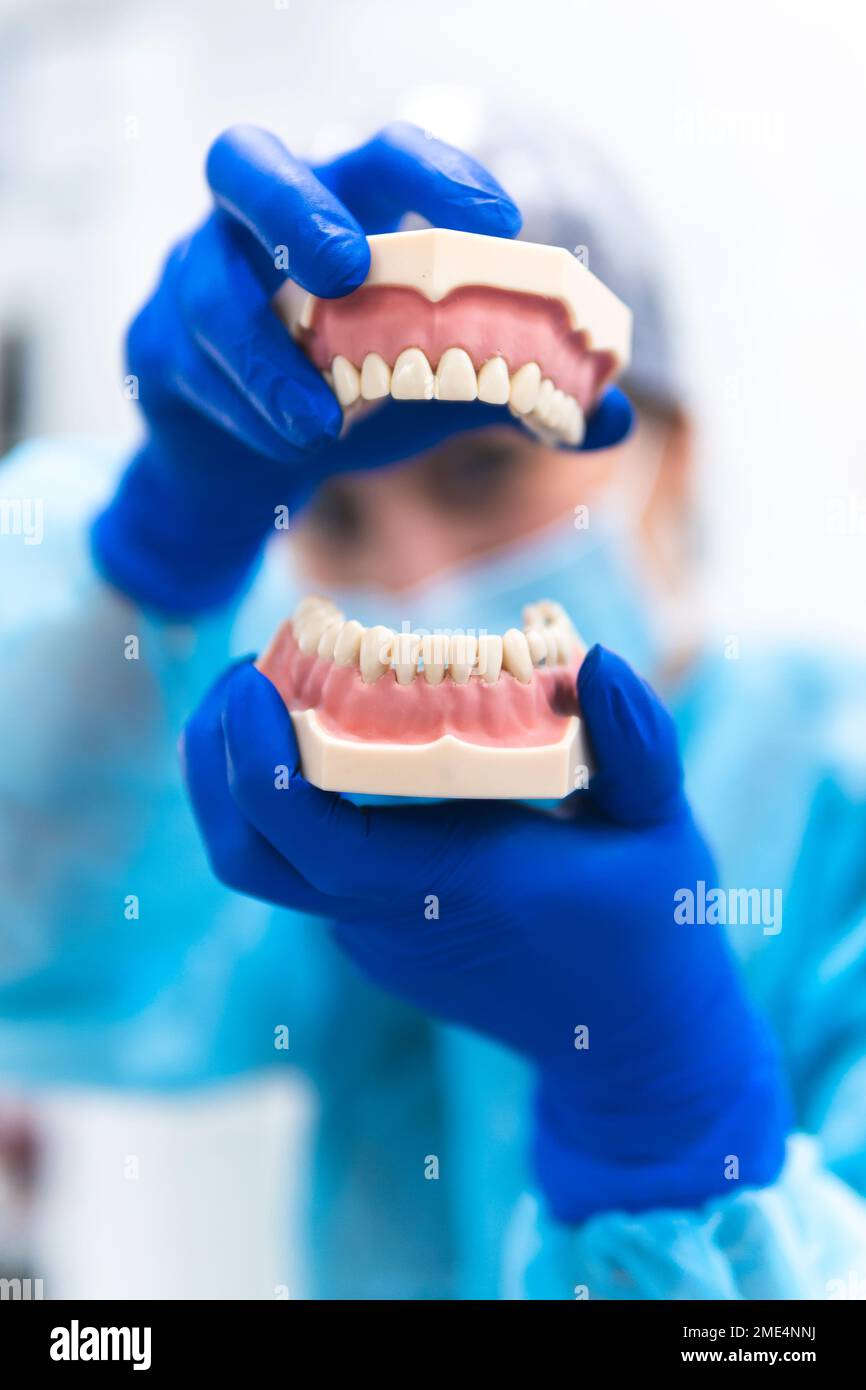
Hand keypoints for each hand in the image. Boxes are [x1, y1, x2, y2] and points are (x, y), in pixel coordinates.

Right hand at [91, 122, 631, 615]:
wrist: (246, 471)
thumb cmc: (346, 402)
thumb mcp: (427, 394)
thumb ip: (506, 392)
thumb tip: (613, 413)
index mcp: (334, 209)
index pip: (377, 157)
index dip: (432, 172)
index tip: (499, 219)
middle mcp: (252, 224)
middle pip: (245, 161)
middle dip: (296, 208)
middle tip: (346, 266)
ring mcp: (188, 278)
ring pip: (206, 287)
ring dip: (265, 354)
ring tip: (320, 420)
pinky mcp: (152, 349)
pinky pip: (187, 367)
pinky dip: (242, 407)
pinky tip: (287, 442)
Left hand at [181, 645, 789, 1220]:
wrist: (633, 1047)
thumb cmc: (653, 932)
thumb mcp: (663, 829)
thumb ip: (638, 743)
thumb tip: (599, 658)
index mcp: (455, 883)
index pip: (314, 841)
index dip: (260, 763)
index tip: (254, 679)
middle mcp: (393, 916)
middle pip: (248, 857)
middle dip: (218, 760)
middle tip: (243, 674)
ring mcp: (375, 935)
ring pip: (264, 865)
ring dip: (239, 779)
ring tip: (265, 694)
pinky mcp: (376, 936)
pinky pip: (304, 868)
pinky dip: (286, 803)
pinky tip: (322, 742)